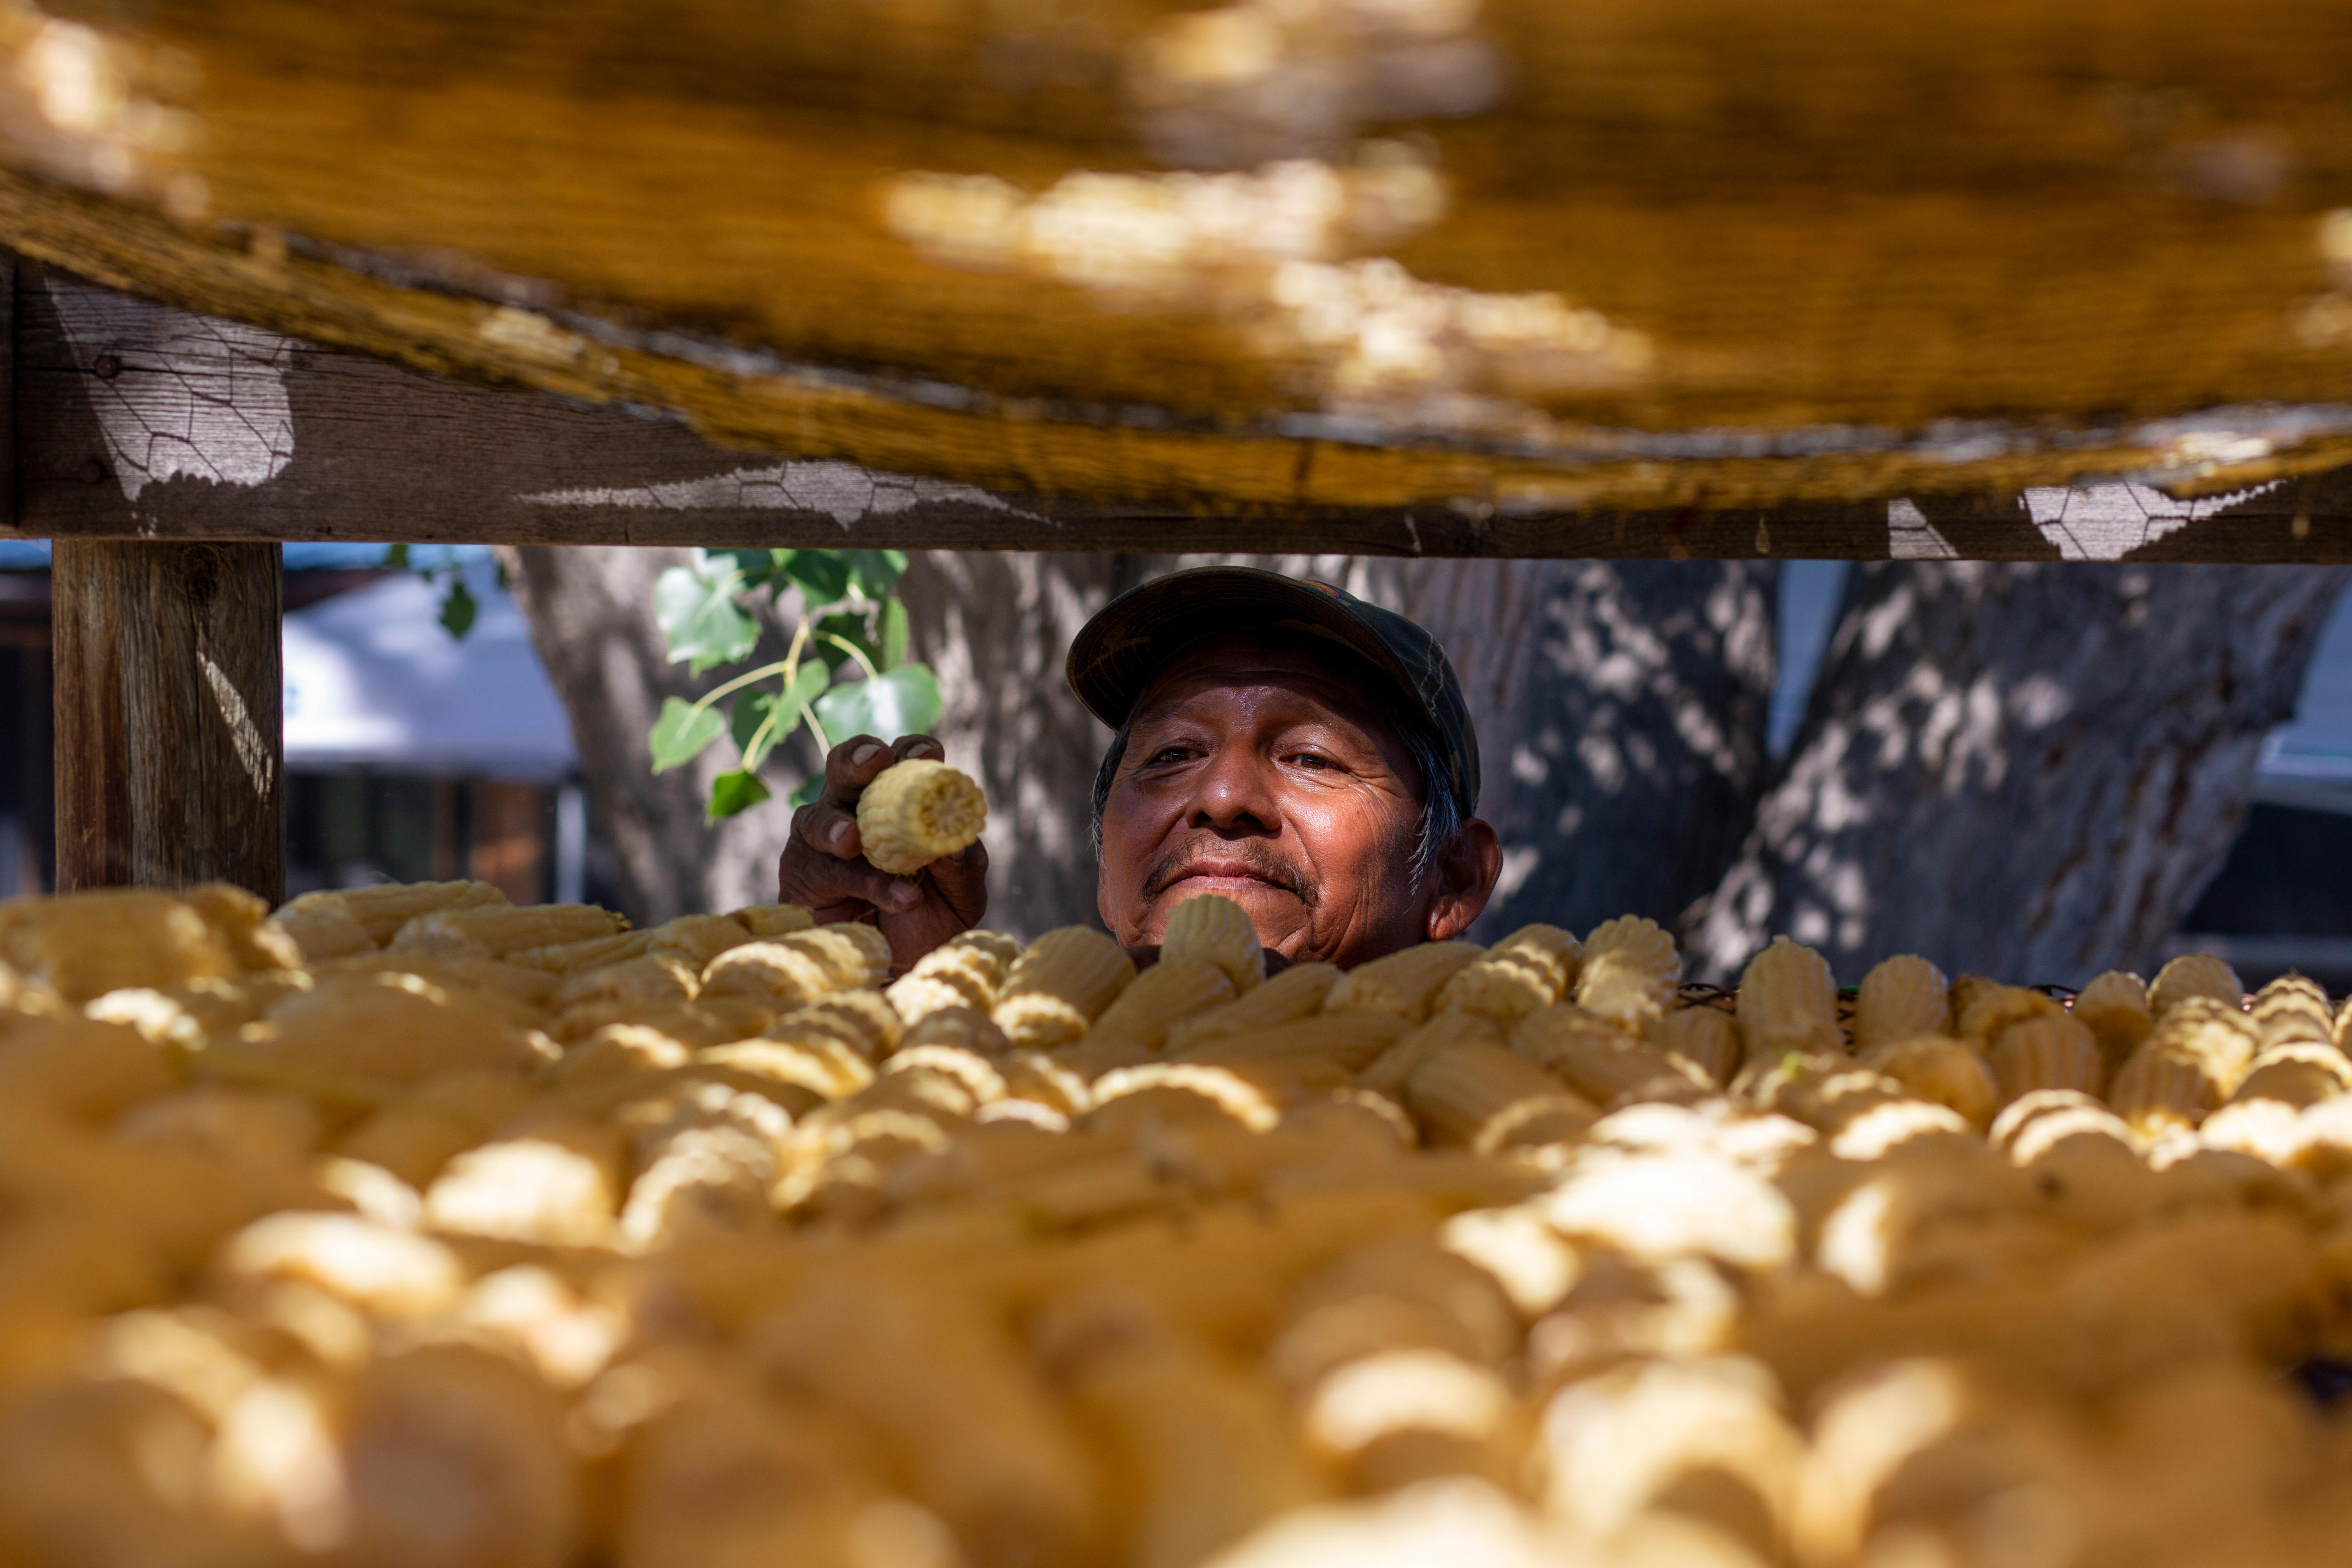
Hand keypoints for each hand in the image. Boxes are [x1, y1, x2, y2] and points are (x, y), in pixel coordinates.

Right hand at [779, 733, 986, 972]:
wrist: (900, 970)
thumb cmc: (931, 919)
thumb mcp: (962, 895)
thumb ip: (964, 866)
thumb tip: (953, 844)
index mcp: (899, 801)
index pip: (902, 759)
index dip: (912, 750)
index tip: (929, 755)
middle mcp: (856, 809)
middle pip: (846, 766)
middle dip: (858, 758)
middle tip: (874, 762)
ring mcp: (823, 840)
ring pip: (817, 815)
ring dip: (836, 824)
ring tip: (853, 842)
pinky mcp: (803, 874)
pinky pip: (825, 869)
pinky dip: (861, 882)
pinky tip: (897, 899)